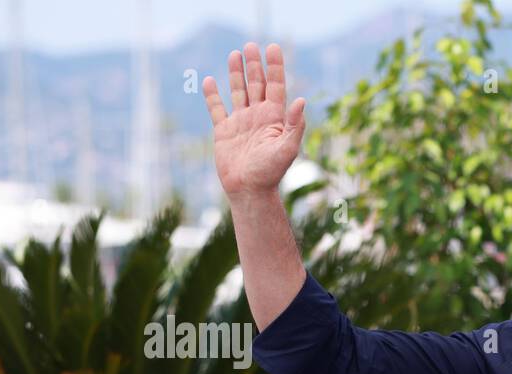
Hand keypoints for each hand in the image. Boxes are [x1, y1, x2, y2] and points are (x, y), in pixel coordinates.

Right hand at [202, 42, 305, 199]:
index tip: (273, 47)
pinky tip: (210, 80)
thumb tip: (301, 101)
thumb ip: (294, 125)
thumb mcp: (287, 148)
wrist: (249, 190)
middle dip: (255, 65)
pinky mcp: (224, 131)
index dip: (275, 67)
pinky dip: (212, 95)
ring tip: (235, 54)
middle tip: (252, 45)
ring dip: (237, 74)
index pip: (276, 87)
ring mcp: (241, 123)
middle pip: (257, 85)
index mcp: (274, 119)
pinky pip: (217, 109)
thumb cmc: (270, 172)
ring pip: (238, 92)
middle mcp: (258, 117)